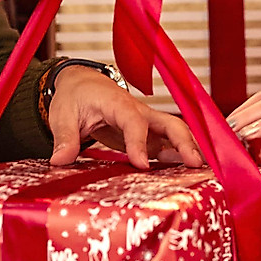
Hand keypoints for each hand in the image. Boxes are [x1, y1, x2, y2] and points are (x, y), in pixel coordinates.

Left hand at [48, 66, 203, 169]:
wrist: (82, 85)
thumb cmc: (74, 97)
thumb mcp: (63, 116)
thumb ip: (64, 139)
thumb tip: (59, 161)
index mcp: (117, 102)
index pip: (133, 121)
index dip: (139, 142)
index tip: (141, 164)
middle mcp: (138, 110)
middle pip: (168, 122)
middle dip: (183, 142)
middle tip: (193, 164)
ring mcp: (146, 122)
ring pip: (175, 132)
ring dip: (188, 149)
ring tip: (202, 172)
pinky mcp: (147, 134)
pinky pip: (168, 144)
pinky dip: (179, 157)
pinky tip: (187, 175)